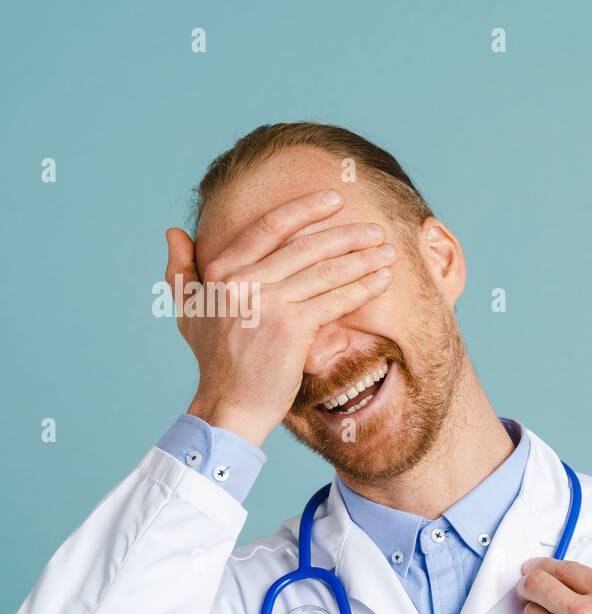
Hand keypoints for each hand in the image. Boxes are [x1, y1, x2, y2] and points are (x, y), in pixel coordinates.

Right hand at [164, 189, 395, 445]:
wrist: (229, 405)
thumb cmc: (216, 361)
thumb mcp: (189, 311)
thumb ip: (181, 270)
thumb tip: (173, 231)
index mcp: (221, 272)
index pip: (268, 228)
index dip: (304, 210)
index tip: (334, 199)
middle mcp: (242, 282)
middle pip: (305, 247)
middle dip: (346, 235)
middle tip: (375, 230)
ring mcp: (267, 304)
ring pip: (324, 271)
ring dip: (361, 259)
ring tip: (387, 252)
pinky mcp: (292, 328)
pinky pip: (334, 300)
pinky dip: (361, 288)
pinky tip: (382, 280)